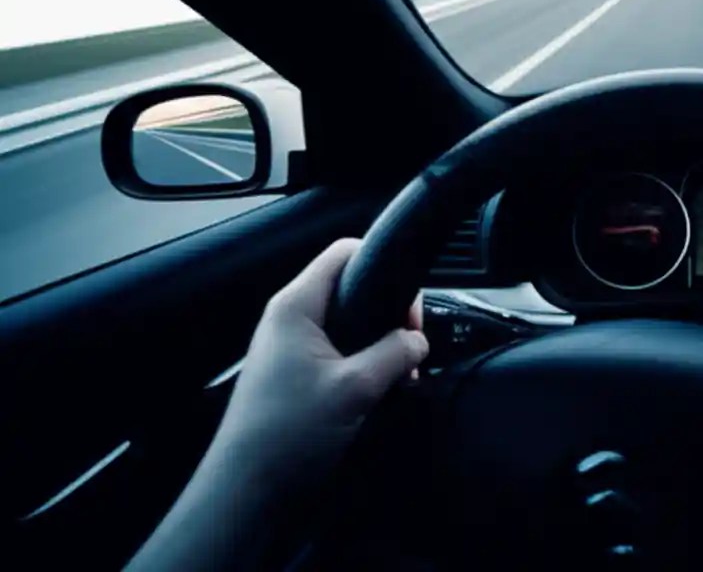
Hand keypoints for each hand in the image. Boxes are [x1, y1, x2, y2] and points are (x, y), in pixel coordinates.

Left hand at [206, 238, 428, 493]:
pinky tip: (380, 392)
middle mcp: (290, 317)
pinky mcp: (295, 374)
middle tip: (409, 349)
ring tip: (398, 376)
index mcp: (296, 305)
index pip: (345, 252)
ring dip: (380, 345)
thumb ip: (395, 354)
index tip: (408, 311)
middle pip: (352, 287)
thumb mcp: (355, 387)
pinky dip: (364, 364)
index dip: (385, 266)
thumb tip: (418, 341)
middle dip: (389, 314)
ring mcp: (290, 346)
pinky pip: (339, 351)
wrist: (246, 488)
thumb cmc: (289, 432)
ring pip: (349, 323)